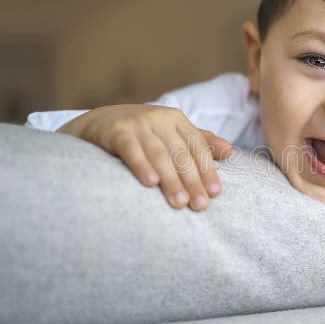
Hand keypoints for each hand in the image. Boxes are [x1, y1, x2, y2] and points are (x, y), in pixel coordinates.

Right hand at [58, 104, 232, 209]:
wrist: (95, 124)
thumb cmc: (141, 135)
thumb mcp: (170, 134)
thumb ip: (199, 142)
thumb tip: (229, 151)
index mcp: (176, 119)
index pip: (197, 146)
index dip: (207, 170)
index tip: (215, 193)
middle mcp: (158, 118)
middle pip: (180, 153)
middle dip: (192, 180)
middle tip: (200, 205)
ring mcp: (136, 123)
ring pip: (159, 153)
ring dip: (170, 179)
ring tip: (180, 202)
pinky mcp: (115, 131)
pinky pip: (131, 149)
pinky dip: (141, 165)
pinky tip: (150, 183)